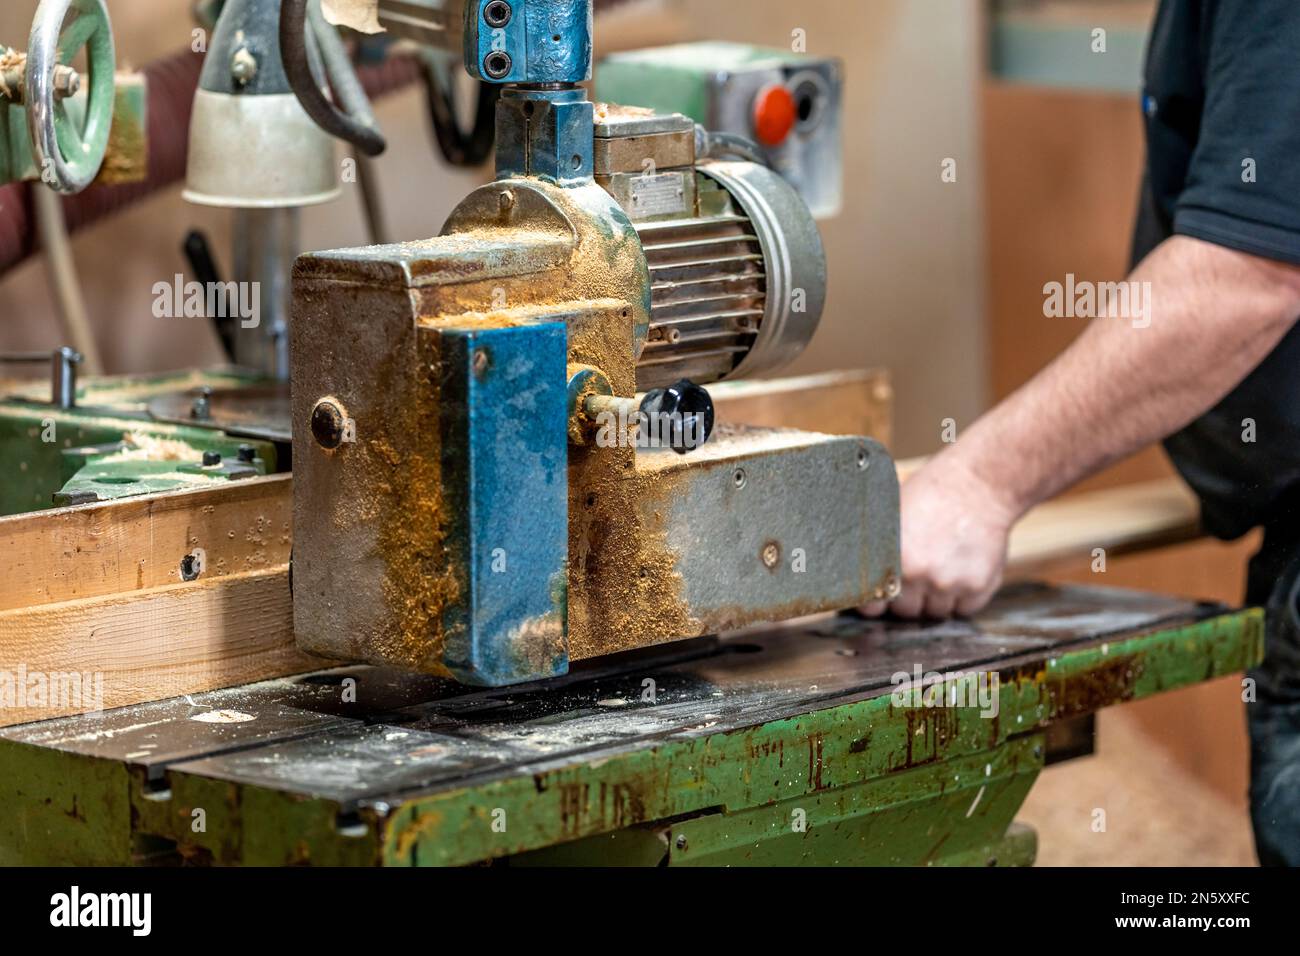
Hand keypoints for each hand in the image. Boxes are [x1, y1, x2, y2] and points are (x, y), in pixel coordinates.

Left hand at [861, 453, 1018, 619]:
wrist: (978, 484)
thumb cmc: (931, 494)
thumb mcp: (891, 515)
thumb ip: (877, 549)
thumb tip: (853, 573)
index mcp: (893, 557)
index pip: (872, 606)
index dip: (875, 602)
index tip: (879, 596)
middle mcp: (920, 574)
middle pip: (905, 612)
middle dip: (907, 598)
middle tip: (916, 574)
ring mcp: (951, 583)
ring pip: (935, 613)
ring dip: (935, 599)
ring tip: (939, 568)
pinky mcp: (979, 586)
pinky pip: (965, 610)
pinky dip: (963, 598)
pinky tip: (960, 571)